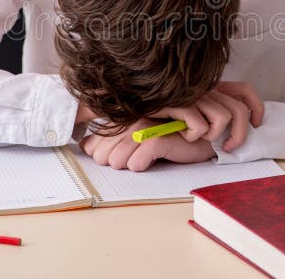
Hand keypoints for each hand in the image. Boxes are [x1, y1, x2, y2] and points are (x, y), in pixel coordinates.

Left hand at [80, 118, 215, 171]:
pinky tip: (153, 159)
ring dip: (131, 165)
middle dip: (116, 163)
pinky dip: (143, 166)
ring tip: (147, 157)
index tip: (121, 156)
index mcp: (122, 118)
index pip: (92, 146)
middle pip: (102, 157)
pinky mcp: (157, 138)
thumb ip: (110, 139)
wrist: (200, 137)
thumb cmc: (167, 137)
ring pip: (118, 161)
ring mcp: (143, 127)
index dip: (103, 158)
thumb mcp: (136, 136)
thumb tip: (84, 146)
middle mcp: (129, 119)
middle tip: (137, 157)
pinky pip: (136, 164)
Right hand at [150, 81, 263, 152]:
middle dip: (239, 134)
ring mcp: (193, 94)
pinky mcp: (181, 103)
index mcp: (211, 87)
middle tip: (228, 147)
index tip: (255, 123)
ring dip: (212, 134)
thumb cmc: (164, 117)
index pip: (244, 90)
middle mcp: (205, 88)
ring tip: (198, 138)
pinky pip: (200, 125)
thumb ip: (212, 112)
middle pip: (238, 109)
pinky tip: (182, 134)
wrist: (135, 113)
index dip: (256, 107)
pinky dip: (193, 135)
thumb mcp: (193, 112)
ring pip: (223, 117)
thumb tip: (240, 122)